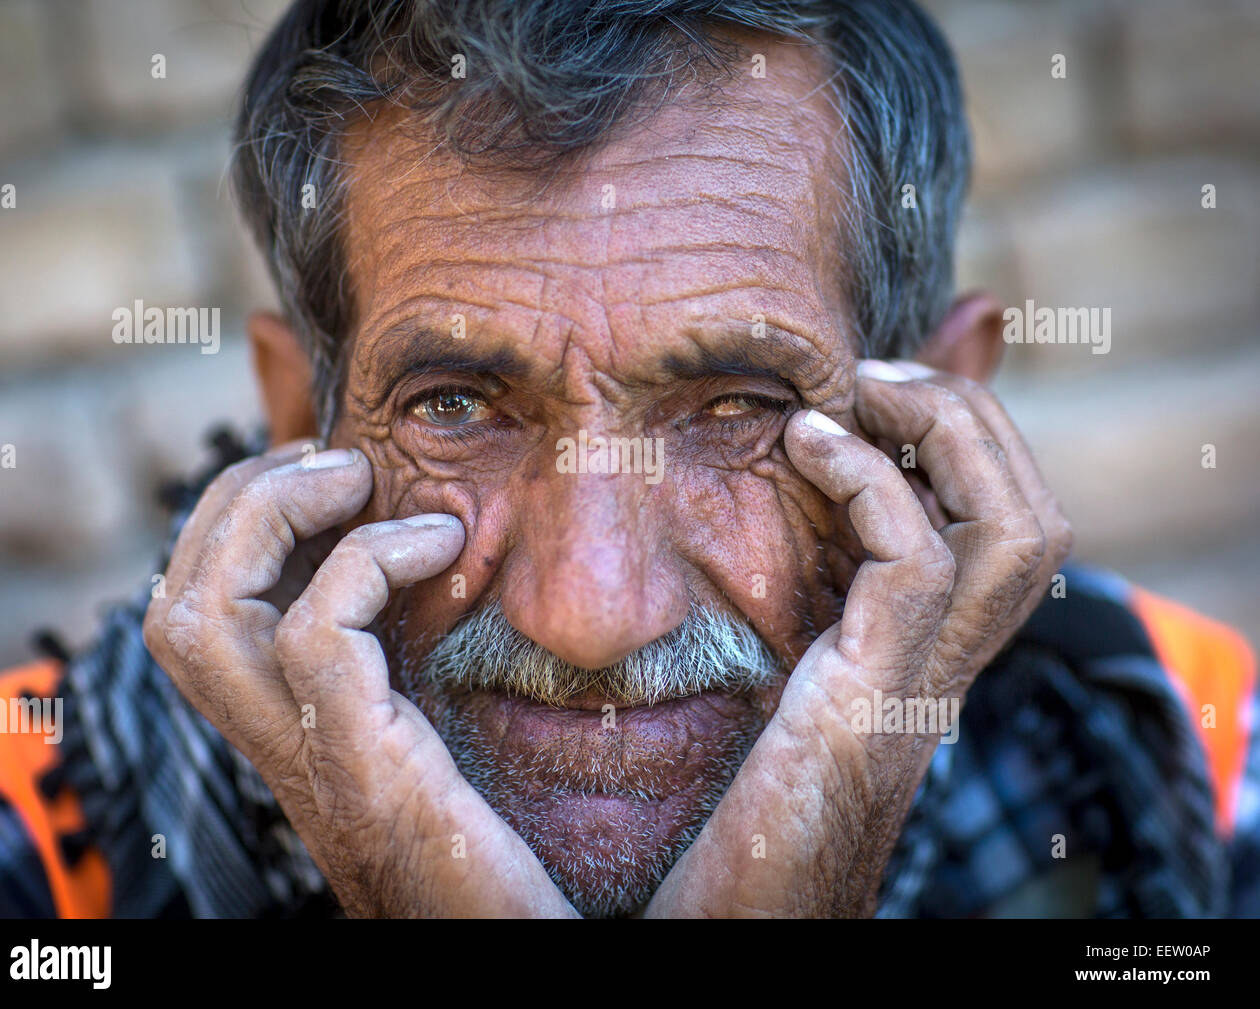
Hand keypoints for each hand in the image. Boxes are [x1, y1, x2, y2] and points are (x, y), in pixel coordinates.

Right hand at [143, 443, 575, 917]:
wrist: (508, 944)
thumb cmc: (505, 859)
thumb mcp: (449, 742)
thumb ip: (424, 672)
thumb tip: (456, 561)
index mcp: (297, 737)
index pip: (198, 623)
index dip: (231, 528)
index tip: (317, 474)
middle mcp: (284, 751)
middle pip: (178, 610)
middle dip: (236, 504)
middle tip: (330, 461)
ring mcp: (315, 761)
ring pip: (205, 620)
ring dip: (270, 516)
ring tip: (355, 478)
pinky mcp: (366, 764)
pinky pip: (317, 635)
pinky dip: (366, 560)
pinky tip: (440, 543)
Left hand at [645, 359, 1071, 916]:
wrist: (726, 921)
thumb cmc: (720, 802)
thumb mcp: (760, 667)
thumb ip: (780, 599)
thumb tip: (774, 491)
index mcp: (920, 655)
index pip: (1003, 527)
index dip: (969, 436)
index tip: (876, 387)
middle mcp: (939, 669)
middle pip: (1031, 518)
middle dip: (969, 419)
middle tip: (874, 378)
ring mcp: (916, 685)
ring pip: (1016, 534)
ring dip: (950, 436)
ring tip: (862, 395)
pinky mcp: (872, 700)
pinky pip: (915, 564)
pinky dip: (871, 483)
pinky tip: (802, 446)